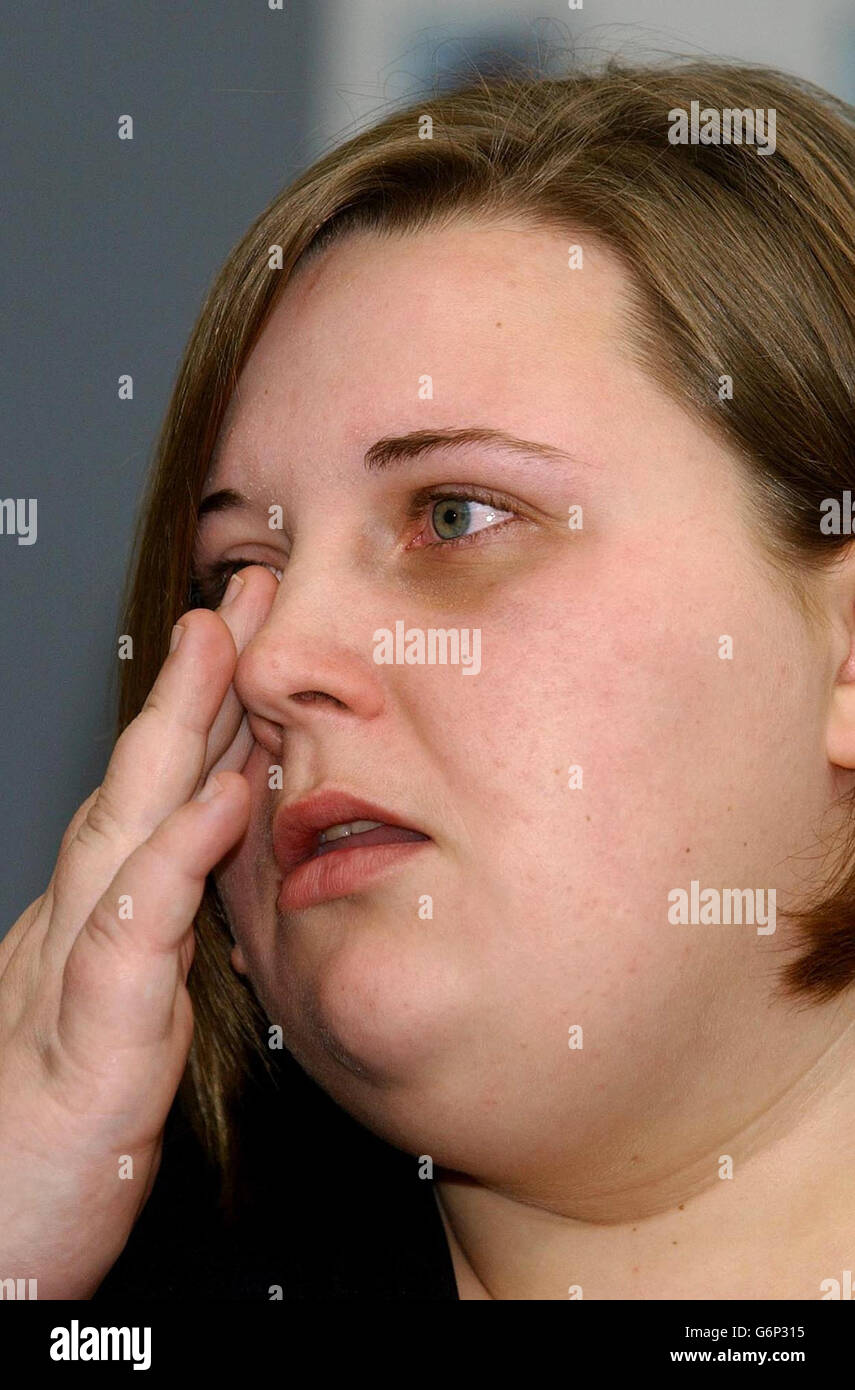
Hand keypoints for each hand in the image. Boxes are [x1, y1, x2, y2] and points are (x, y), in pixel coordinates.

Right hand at [0, 566, 276, 1297]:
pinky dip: (175, 862)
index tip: (249, 638)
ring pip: (124, 830)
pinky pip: (132, 938)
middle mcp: (73, 930)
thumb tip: (214, 869)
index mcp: (95, 925)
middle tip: (245, 592)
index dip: (199, 712)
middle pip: (136, 784)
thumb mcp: (126, 1027)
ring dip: (176, 733)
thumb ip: (163, 946)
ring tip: (223, 646)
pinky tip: (221, 803)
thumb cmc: (57, 1149)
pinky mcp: (87, 1049)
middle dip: (192, 683)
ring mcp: (70, 978)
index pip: (153, 797)